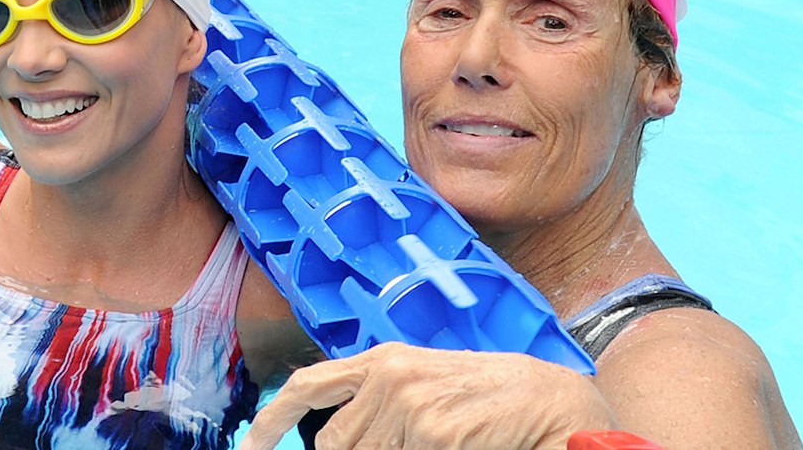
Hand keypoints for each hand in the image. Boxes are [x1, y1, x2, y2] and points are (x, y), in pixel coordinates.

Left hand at [240, 342, 615, 449]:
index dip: (271, 420)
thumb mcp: (424, 387)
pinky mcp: (432, 433)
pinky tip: (453, 448)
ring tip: (440, 443)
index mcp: (384, 361)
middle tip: (403, 448)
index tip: (251, 445)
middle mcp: (389, 376)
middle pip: (332, 445)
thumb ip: (378, 405)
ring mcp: (409, 405)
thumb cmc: (489, 399)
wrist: (551, 403)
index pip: (308, 386)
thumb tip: (333, 441)